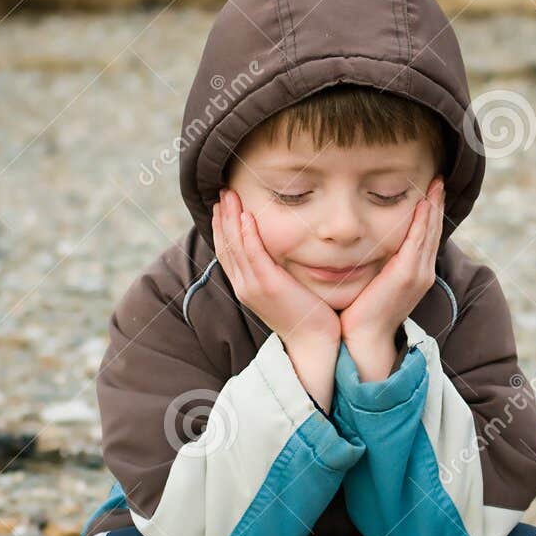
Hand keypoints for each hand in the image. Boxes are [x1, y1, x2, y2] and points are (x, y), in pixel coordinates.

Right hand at [212, 188, 340, 353]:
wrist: (313, 343)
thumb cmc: (304, 317)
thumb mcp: (283, 291)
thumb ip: (275, 272)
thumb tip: (277, 255)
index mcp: (245, 286)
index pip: (226, 251)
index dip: (221, 227)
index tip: (221, 205)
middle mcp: (244, 285)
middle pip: (225, 245)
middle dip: (222, 216)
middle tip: (222, 191)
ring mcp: (253, 286)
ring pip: (235, 246)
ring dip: (231, 218)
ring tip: (230, 195)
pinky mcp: (269, 285)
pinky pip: (253, 255)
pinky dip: (247, 235)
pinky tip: (246, 216)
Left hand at [339, 176, 444, 357]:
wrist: (363, 338)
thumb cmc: (362, 313)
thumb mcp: (375, 282)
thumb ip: (379, 264)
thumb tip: (369, 246)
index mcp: (416, 274)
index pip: (426, 236)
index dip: (430, 213)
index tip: (431, 191)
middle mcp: (422, 272)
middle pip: (433, 230)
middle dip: (436, 204)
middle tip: (439, 179)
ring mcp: (418, 274)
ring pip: (429, 232)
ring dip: (433, 206)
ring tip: (436, 184)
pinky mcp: (407, 275)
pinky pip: (418, 240)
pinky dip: (423, 220)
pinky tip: (424, 202)